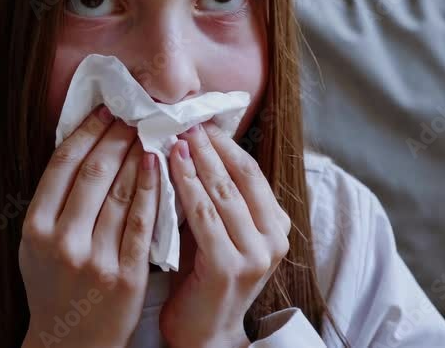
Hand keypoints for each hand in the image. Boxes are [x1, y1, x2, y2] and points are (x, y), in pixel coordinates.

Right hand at [19, 106, 158, 347]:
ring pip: (121, 193)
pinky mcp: (127, 275)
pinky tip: (159, 167)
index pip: (62, 166)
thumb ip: (51, 203)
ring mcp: (96, 259)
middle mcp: (63, 241)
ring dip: (137, 156)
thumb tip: (79, 147)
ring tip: (148, 133)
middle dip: (115, 137)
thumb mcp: (35, 245)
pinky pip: (142, 223)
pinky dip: (153, 191)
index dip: (86, 133)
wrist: (71, 343)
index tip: (104, 112)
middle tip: (132, 114)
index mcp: (36, 229)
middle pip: (94, 174)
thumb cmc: (52, 288)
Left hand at [158, 123, 290, 347]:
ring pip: (223, 192)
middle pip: (240, 176)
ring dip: (197, 160)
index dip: (224, 142)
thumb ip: (211, 194)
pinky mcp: (231, 266)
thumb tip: (187, 143)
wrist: (203, 333)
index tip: (197, 118)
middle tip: (184, 118)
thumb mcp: (214, 229)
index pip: (251, 170)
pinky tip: (168, 167)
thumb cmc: (201, 275)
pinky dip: (185, 186)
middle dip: (210, 144)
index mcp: (276, 224)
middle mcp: (274, 237)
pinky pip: (204, 216)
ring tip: (174, 135)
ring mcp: (256, 254)